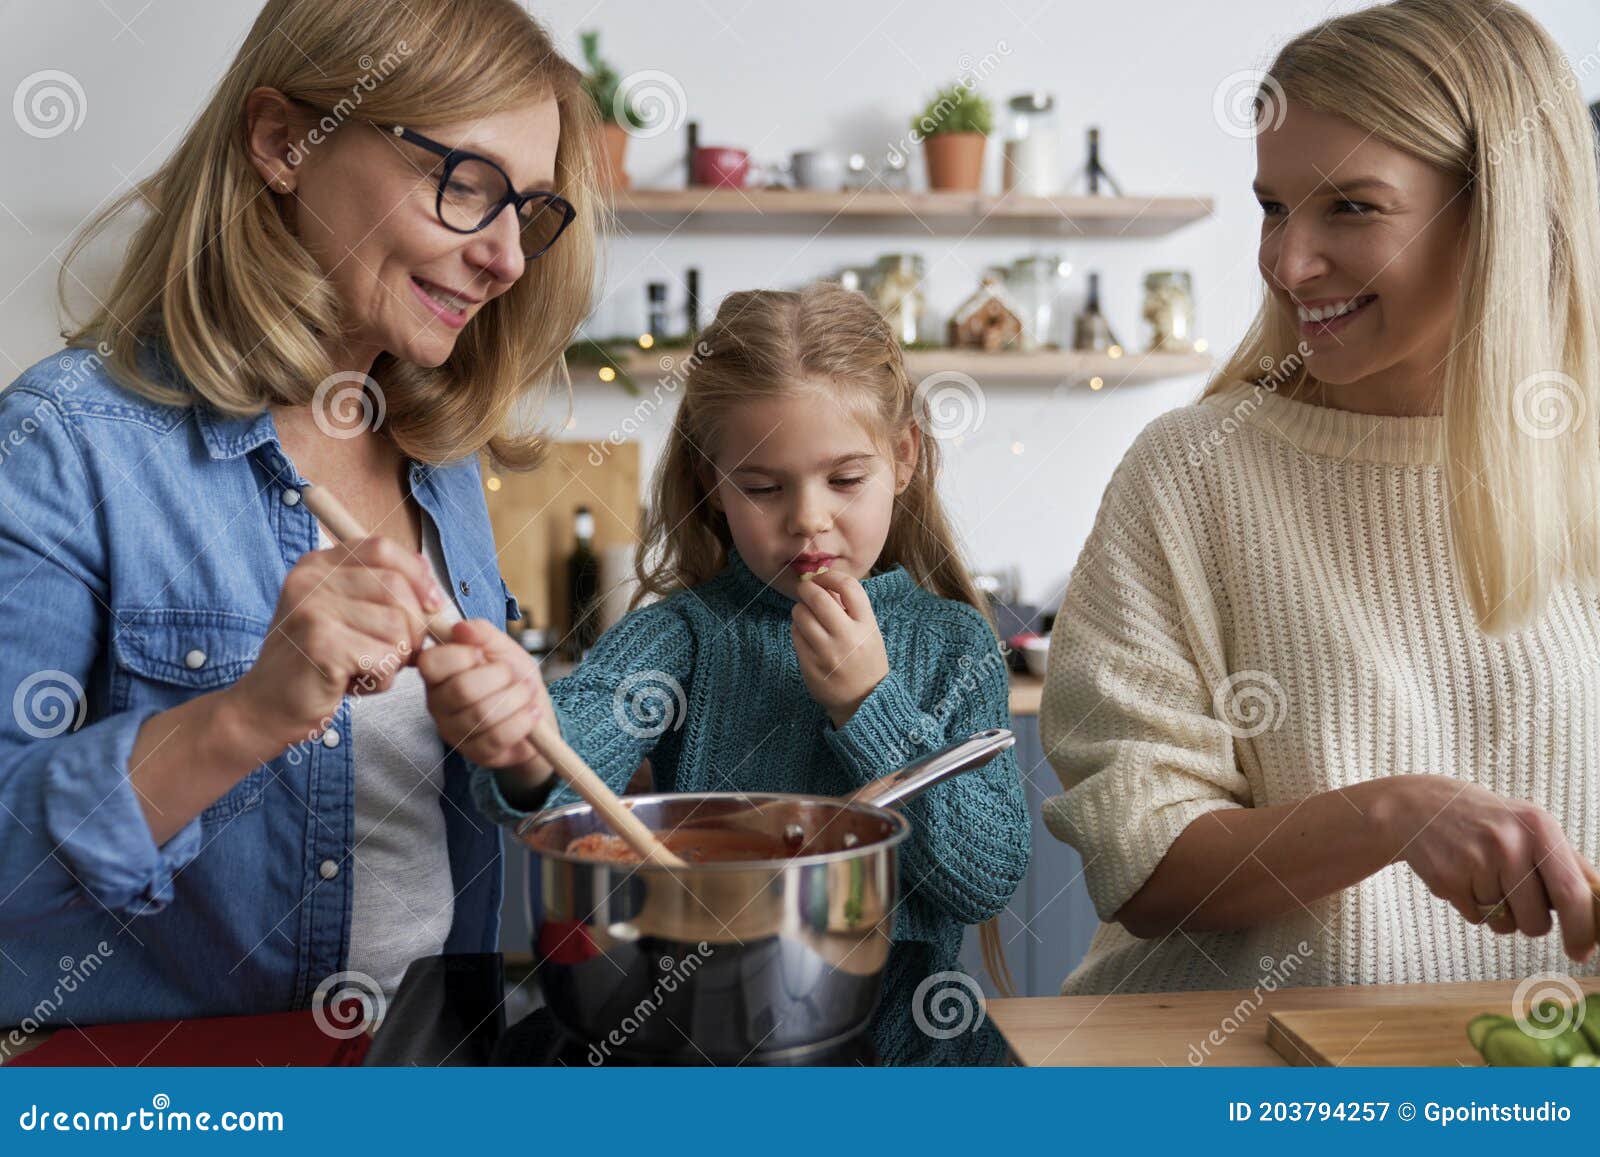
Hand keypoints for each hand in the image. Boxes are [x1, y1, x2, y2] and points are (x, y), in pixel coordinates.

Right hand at [227, 535, 440, 752]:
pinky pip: (386, 656)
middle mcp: (311, 579)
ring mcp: (313, 608)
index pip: (383, 548)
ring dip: (395, 658)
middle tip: (391, 653)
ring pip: (398, 625)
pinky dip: (382, 678)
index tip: (431, 603)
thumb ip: (381, 594)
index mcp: (317, 564)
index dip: (417, 575)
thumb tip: (432, 585)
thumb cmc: (316, 664)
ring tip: (364, 669)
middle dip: (412, 628)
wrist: (265, 708)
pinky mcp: (321, 643)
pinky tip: (355, 683)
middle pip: (398, 587)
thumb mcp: (346, 617)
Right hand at [417, 619, 554, 789]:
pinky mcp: (476, 753)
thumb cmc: (512, 677)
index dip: (463, 655)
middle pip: (462, 689)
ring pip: (483, 714)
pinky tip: (531, 713)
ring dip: (516, 698)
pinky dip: (523, 720)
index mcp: (438, 673)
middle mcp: (438, 704)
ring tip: (526, 693)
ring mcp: (455, 731)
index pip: (432, 663)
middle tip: (514, 675)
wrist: (535, 711)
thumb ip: (482, 633)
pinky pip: (498, 736)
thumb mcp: (501, 647)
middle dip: (500, 677)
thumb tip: (461, 627)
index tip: (483, 655)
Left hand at [790, 569, 888, 728]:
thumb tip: (823, 582)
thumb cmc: (866, 661)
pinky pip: (795, 634)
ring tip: (807, 615)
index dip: (830, 576)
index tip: (823, 578)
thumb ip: (850, 608)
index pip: (848, 586)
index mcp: (867, 626)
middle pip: (818, 597)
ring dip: (800, 609)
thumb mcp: (869, 632)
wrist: (864, 702)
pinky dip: (797, 628)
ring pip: (801, 614)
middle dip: (807, 588)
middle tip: (806, 589)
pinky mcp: (809, 664)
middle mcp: (847, 637)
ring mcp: (826, 652)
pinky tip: (806, 633)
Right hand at [1381, 774, 1598, 961]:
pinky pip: (1476, 919)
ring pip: (1505, 924)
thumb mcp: (1529, 826)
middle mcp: (1509, 842)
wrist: (1417, 807)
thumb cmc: (1485, 821)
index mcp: (1539, 827)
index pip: (1572, 893)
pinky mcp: (1448, 878)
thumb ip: (1567, 865)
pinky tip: (1463, 878)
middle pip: (1537, 921)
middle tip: (1515, 897)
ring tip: (1484, 879)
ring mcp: (1475, 860)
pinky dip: (1472, 907)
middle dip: (1530, 922)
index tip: (1581, 951)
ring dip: (1499, 914)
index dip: (1581, 930)